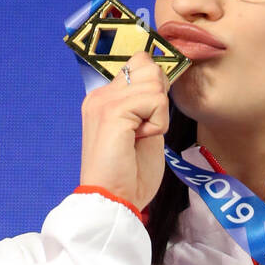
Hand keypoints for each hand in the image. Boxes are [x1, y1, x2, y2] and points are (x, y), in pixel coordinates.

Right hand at [79, 49, 170, 212]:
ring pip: (154, 82)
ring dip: (159, 114)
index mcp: (106, 100)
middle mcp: (101, 95)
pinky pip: (155, 100)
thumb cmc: (131, 175)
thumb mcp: (144, 131)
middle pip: (147, 65)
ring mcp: (104, 101)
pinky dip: (157, 123)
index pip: (139, 64)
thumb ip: (149, 105)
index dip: (156, 86)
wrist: (115, 200)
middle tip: (146, 128)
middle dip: (159, 96)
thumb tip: (162, 82)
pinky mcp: (112, 111)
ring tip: (141, 137)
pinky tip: (140, 139)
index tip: (150, 118)